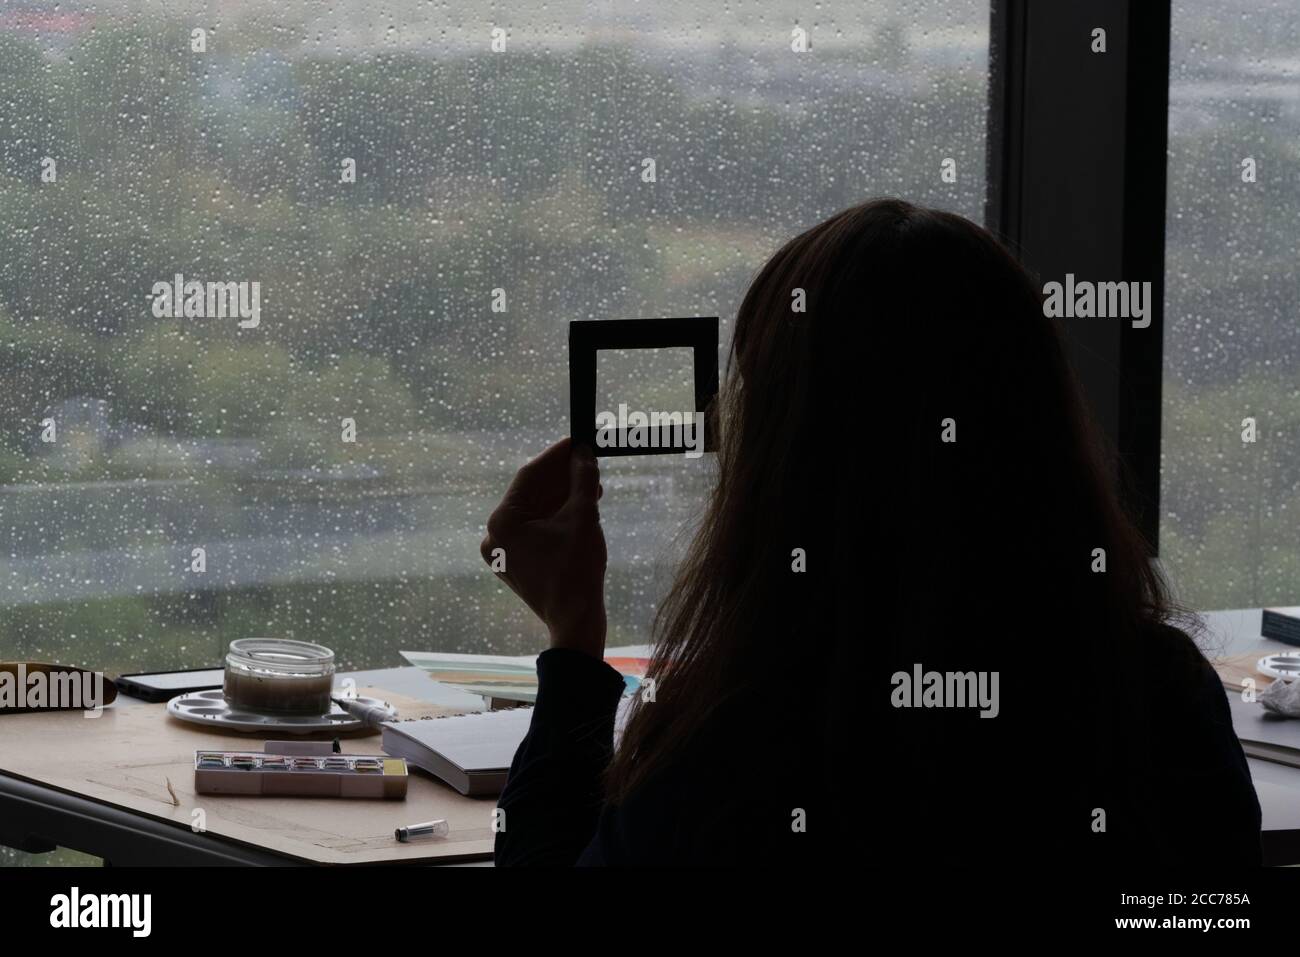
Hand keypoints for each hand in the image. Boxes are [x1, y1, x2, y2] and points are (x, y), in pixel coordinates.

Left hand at [480, 438, 606, 657]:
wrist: (576, 621)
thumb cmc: (577, 571)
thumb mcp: (583, 517)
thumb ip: (582, 480)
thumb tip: (583, 453)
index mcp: (502, 522)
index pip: (529, 475)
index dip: (556, 455)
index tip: (577, 440)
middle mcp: (495, 536)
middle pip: (531, 493)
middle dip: (562, 477)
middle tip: (588, 460)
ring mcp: (504, 552)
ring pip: (535, 512)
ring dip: (563, 497)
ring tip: (592, 485)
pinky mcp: (517, 563)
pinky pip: (536, 530)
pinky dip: (557, 518)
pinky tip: (581, 506)